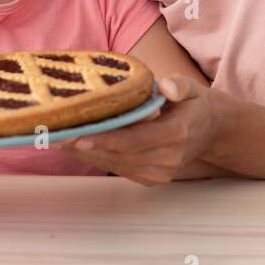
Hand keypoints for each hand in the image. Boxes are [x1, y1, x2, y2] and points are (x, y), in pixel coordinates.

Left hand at [56, 74, 217, 185]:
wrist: (212, 131)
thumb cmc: (195, 104)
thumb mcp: (192, 88)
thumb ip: (179, 85)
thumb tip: (165, 87)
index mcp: (177, 134)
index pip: (135, 139)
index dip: (105, 139)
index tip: (77, 134)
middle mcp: (168, 159)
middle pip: (118, 155)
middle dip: (84, 144)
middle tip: (52, 131)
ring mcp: (159, 173)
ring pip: (114, 164)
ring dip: (84, 152)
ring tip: (56, 135)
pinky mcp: (151, 179)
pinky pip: (118, 168)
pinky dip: (96, 156)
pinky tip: (75, 142)